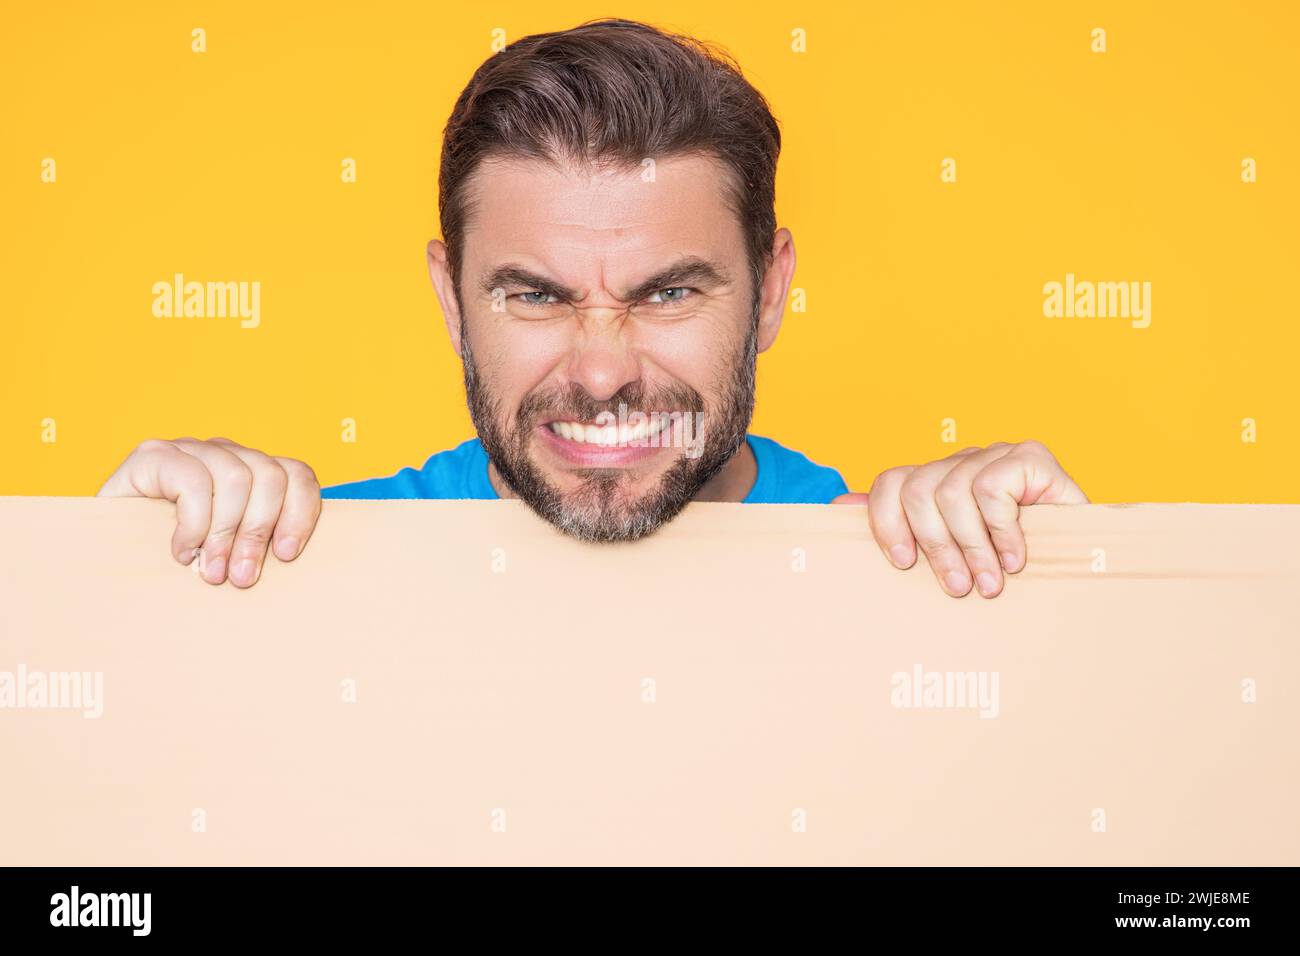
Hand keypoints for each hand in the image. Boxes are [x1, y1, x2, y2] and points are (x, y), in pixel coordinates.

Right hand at [97, 437, 321, 587]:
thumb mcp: (227, 552)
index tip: (286, 555)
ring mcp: (189, 449)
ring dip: (227, 533)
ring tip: (211, 572)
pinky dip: (193, 524)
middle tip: (243, 576)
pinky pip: (193, 482)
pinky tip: (180, 552)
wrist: (102, 553)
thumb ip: (257, 546)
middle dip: (259, 532)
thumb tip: (289, 561)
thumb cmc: (173, 559)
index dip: (301, 512)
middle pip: (271, 476)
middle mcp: (224, 452)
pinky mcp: (153, 455)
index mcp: (251, 470)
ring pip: (236, 477)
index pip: (296, 474)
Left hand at [834, 440, 1086, 597]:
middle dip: (935, 546)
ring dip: (972, 547)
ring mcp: (997, 454)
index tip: (902, 565)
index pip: (891, 482)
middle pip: (919, 489)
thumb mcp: (949, 556)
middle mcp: (963, 462)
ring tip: (990, 584)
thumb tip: (837, 507)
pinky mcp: (1032, 457)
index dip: (886, 522)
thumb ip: (897, 528)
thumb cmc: (1007, 569)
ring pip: (954, 492)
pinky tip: (1016, 559)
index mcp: (937, 480)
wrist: (1085, 569)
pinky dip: (1002, 531)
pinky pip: (995, 487)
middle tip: (956, 589)